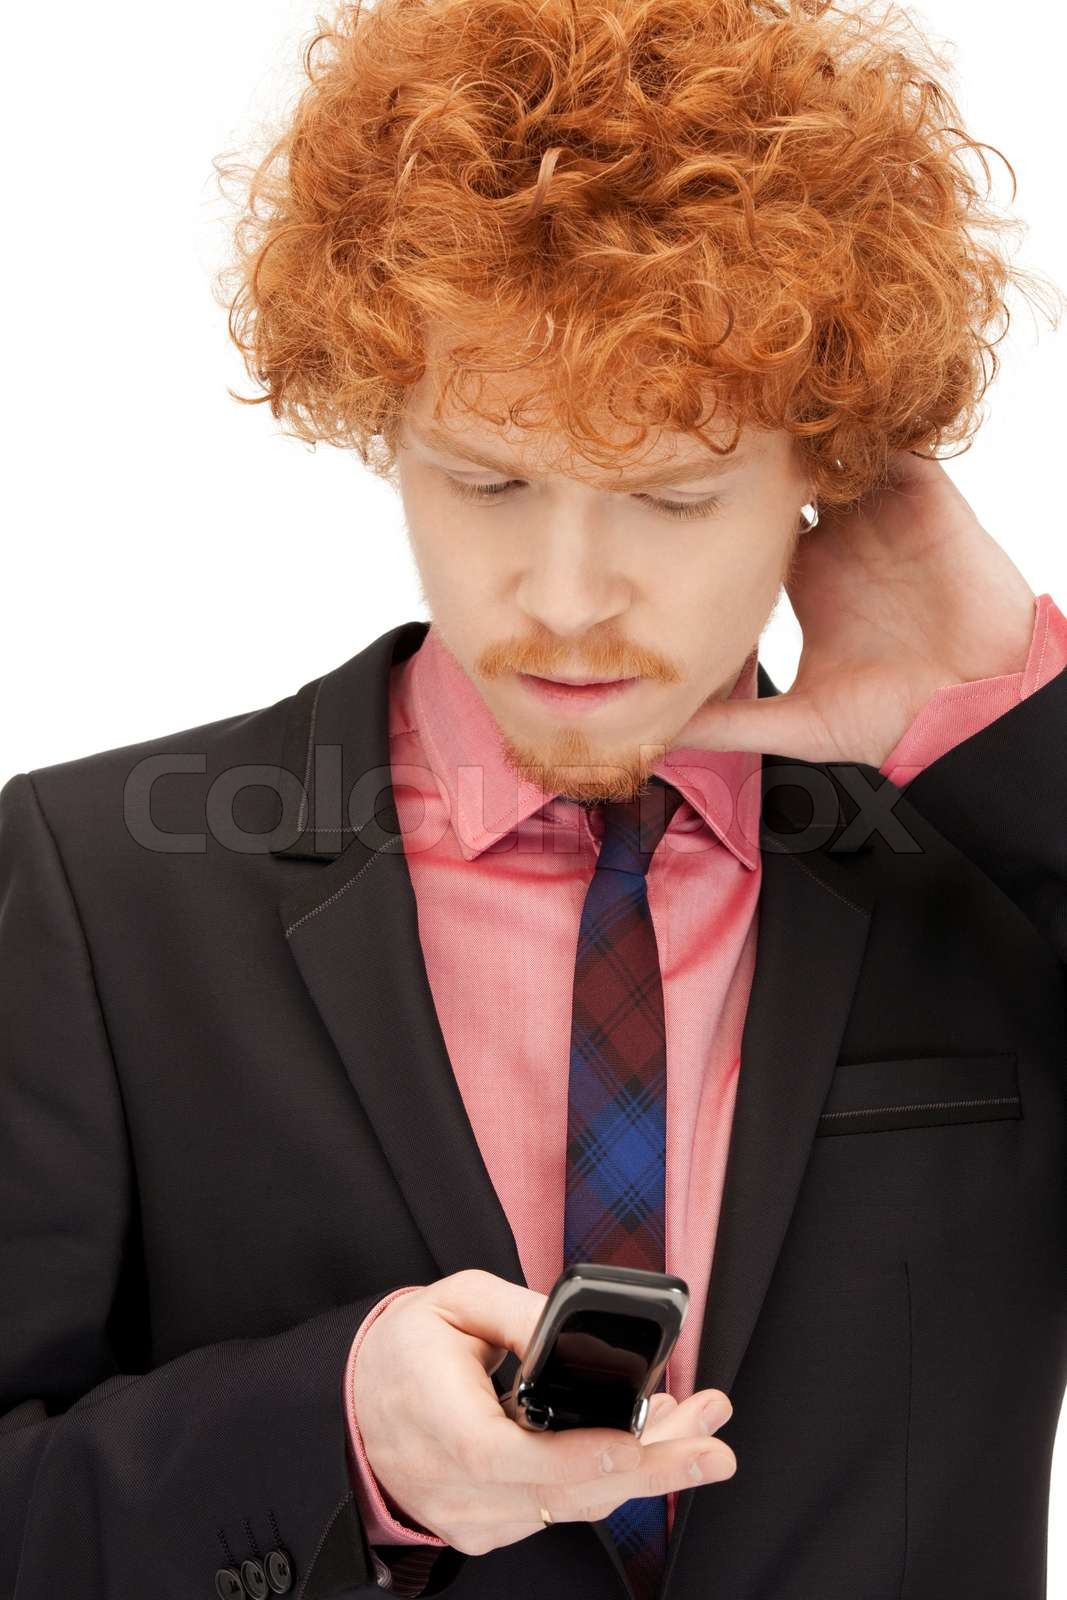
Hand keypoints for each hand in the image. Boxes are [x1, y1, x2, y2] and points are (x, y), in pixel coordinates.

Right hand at [353, 1268, 735, 1556]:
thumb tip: (579, 1328)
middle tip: (715, 1445)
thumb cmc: (404, 1350)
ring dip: (645, 1469)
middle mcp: (461, 1491)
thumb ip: (518, 1311)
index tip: (643, 1443)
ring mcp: (475, 1520)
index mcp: (446, 1431)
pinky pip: (558, 1510)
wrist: (352, 1408)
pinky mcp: (488, 1529)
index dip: (586, 1459)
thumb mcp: (455, 1302)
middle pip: (569, 1493)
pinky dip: (606, 1480)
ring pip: (574, 1506)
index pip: (520, 1460)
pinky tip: (647, 1443)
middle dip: (654, 1469)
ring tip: (699, 1425)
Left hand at [674, 451, 1036, 767]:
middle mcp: (841, 540)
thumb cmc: (894, 722)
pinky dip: (869, 424)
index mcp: (806, 579)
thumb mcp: (798, 724)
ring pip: (837, 450)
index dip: (719, 500)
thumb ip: (729, 724)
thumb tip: (660, 736)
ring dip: (806, 429)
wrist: (972, 715)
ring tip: (763, 404)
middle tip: (713, 426)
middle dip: (757, 451)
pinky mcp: (927, 499)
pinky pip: (897, 442)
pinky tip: (830, 418)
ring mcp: (884, 514)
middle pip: (788, 474)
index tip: (670, 482)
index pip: (752, 522)